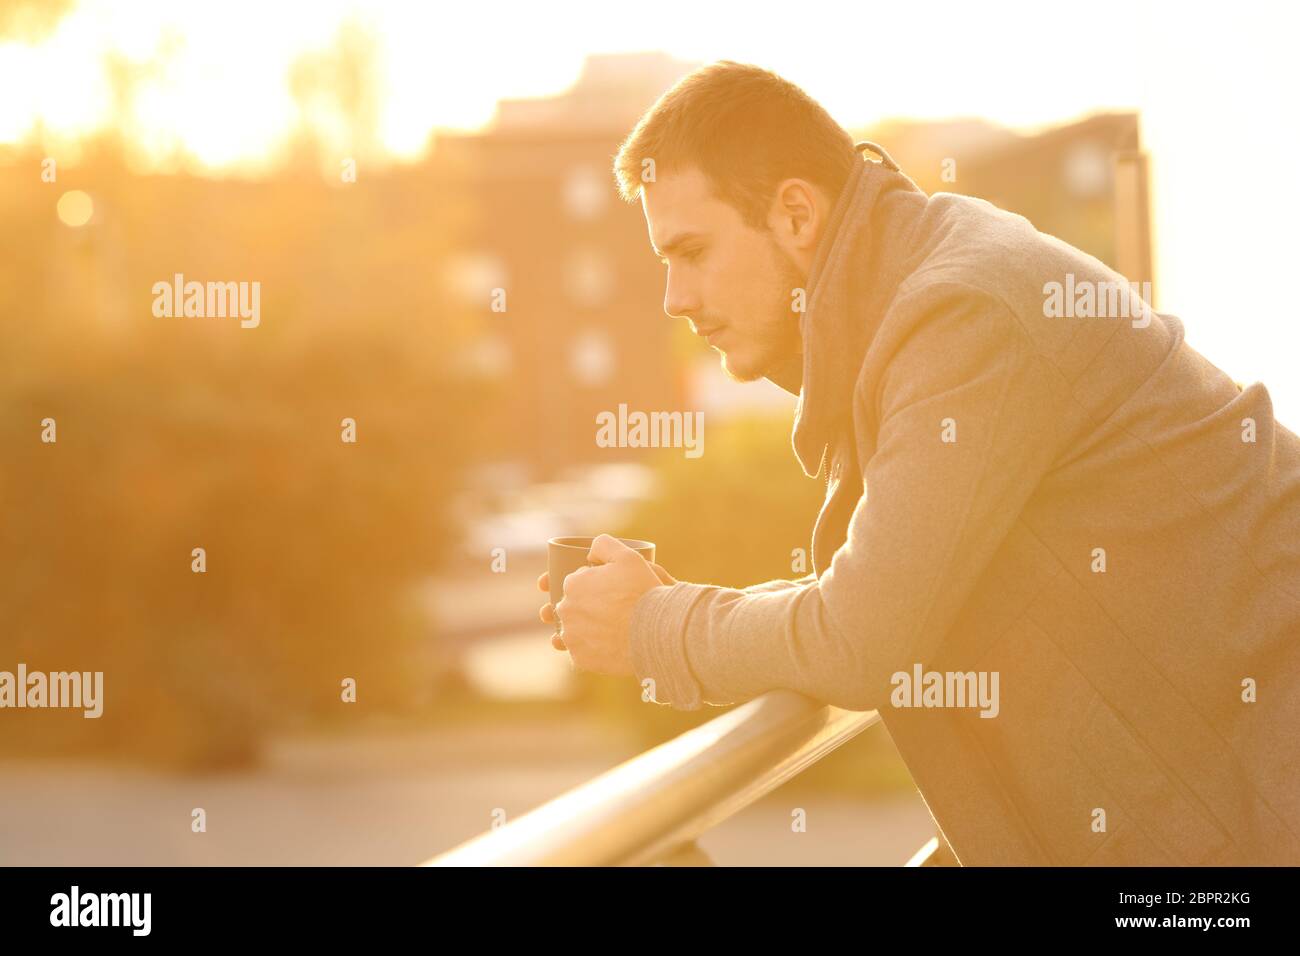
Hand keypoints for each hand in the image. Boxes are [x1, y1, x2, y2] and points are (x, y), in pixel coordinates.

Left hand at [537, 537, 674, 660]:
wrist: (655, 632)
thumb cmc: (643, 592)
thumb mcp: (628, 556)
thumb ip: (604, 545)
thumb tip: (589, 552)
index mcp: (573, 584)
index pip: (576, 582)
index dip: (591, 583)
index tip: (606, 588)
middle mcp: (565, 611)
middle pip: (572, 606)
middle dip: (584, 605)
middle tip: (608, 609)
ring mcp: (571, 637)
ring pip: (573, 630)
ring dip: (583, 628)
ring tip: (605, 629)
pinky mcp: (580, 659)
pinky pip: (581, 653)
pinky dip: (591, 650)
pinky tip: (605, 646)